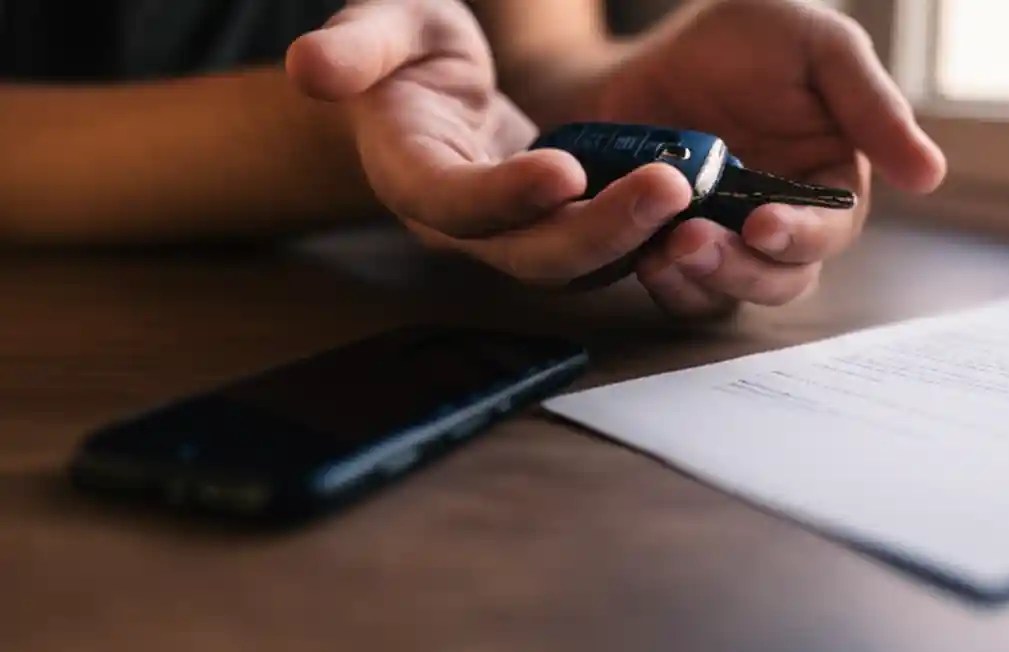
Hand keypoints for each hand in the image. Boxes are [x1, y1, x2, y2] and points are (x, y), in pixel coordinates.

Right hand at [286, 0, 691, 284]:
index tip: (564, 170)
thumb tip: (311, 66)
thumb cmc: (402, 48)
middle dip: (598, 230)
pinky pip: (597, 247)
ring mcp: (509, 231)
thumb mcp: (381, 23)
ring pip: (571, 262)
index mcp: (412, 173)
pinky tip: (688, 204)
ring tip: (689, 193)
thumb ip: (355, 45)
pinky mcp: (549, 225)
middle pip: (528, 254)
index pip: (455, 202)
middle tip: (667, 188)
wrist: (424, 78)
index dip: (506, 196)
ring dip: (632, 237)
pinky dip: (641, 235)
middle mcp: (462, 220)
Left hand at [590, 0, 946, 316]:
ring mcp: (727, 244)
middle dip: (744, 269)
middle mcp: (784, 224)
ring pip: (732, 296)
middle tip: (694, 241)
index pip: (833, 229)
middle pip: (784, 278)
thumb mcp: (815, 48)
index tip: (763, 224)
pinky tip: (642, 255)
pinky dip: (665, 285)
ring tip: (664, 250)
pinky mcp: (674, 255)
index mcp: (829, 181)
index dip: (804, 235)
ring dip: (703, 282)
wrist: (639, 59)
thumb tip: (930, 174)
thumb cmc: (737, 44)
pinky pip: (679, 292)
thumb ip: (870, 105)